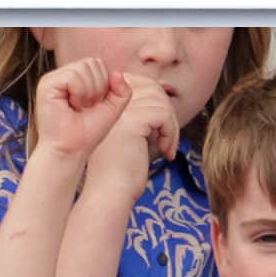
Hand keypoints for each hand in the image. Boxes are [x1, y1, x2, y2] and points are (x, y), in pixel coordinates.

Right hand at [34, 59, 132, 160]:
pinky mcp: (46, 84)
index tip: (94, 105)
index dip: (104, 84)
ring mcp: (53, 79)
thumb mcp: (113, 108)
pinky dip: (79, 92)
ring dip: (88, 92)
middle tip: (86, 107)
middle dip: (97, 87)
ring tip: (79, 107)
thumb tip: (117, 73)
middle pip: (92, 62)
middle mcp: (62, 75)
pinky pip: (73, 76)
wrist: (71, 150)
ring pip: (83, 68)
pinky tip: (72, 106)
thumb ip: (122, 90)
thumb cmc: (88, 132)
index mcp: (76, 78)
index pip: (98, 64)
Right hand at [84, 74, 179, 201]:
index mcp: (104, 103)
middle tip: (167, 137)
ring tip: (166, 147)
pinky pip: (163, 114)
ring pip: (160, 100)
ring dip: (171, 125)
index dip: (154, 100)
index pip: (137, 82)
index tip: (159, 127)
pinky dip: (171, 132)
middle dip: (166, 111)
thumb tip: (162, 93)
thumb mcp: (128, 134)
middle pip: (151, 87)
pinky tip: (165, 151)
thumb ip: (139, 112)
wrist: (110, 194)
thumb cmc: (119, 170)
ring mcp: (119, 110)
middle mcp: (108, 102)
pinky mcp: (131, 121)